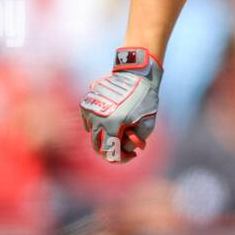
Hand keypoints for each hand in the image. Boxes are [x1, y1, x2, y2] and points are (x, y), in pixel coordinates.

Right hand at [79, 47, 162, 162]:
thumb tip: (124, 150)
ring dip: (104, 138)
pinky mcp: (87, 103)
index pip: (110, 152)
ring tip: (119, 133)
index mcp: (113, 125)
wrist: (136, 76)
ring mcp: (91, 110)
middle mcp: (98, 118)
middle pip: (97, 146)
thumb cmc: (144, 101)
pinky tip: (109, 124)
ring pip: (92, 134)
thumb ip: (134, 142)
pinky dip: (96, 127)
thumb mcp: (146, 125)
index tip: (131, 155)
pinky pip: (88, 122)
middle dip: (110, 151)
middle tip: (122, 149)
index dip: (120, 158)